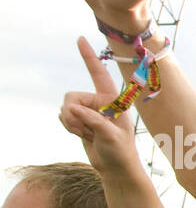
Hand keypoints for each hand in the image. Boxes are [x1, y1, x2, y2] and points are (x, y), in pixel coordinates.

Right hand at [59, 36, 143, 176]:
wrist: (115, 168)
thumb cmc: (120, 152)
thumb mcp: (111, 136)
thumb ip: (93, 120)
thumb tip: (71, 109)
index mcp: (112, 99)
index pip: (98, 74)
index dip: (89, 57)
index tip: (80, 39)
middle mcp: (99, 101)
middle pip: (70, 97)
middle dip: (74, 115)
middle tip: (88, 130)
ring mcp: (88, 110)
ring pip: (64, 109)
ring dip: (73, 125)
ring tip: (89, 135)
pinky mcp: (80, 119)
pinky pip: (63, 117)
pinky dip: (70, 128)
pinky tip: (83, 135)